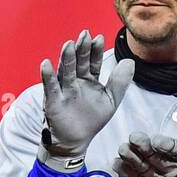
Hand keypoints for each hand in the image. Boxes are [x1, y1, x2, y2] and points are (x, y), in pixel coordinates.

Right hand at [38, 30, 133, 168]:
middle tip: (85, 35)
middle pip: (79, 63)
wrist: (75, 141)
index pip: (92, 62)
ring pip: (65, 72)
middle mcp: (75, 81)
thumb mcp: (110, 100)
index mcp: (88, 79)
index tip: (99, 37)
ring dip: (66, 58)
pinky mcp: (53, 101)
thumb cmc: (91, 120)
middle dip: (82, 50)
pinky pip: (51, 88)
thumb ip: (119, 82)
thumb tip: (130, 61)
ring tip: (69, 44)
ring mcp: (63, 90)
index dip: (95, 51)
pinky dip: (48, 76)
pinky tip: (46, 64)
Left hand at [114, 98, 176, 176]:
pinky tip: (117, 162)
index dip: (165, 145)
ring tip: (123, 149)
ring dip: (131, 158)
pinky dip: (125, 172)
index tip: (156, 140)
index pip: (174, 150)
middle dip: (142, 148)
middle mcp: (170, 169)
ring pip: (142, 168)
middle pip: (154, 158)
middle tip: (133, 138)